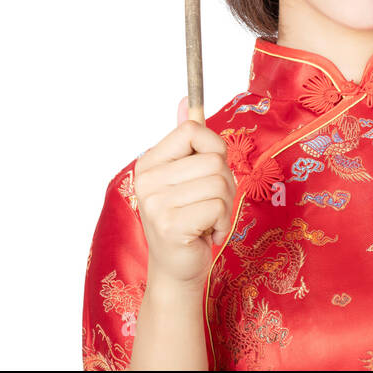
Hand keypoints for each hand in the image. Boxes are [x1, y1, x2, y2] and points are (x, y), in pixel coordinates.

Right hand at [133, 96, 237, 287]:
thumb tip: (186, 101)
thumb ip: (187, 140)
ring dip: (224, 205)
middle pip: (213, 159)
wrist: (177, 271)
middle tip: (209, 206)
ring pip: (219, 182)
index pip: (192, 131)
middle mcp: (147, 180)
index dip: (214, 148)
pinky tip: (207, 235)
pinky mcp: (170, 225)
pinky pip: (218, 206)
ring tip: (207, 220)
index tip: (209, 171)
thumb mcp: (186, 177)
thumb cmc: (187, 220)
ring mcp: (155, 203)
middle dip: (224, 184)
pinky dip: (223, 223)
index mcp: (149, 162)